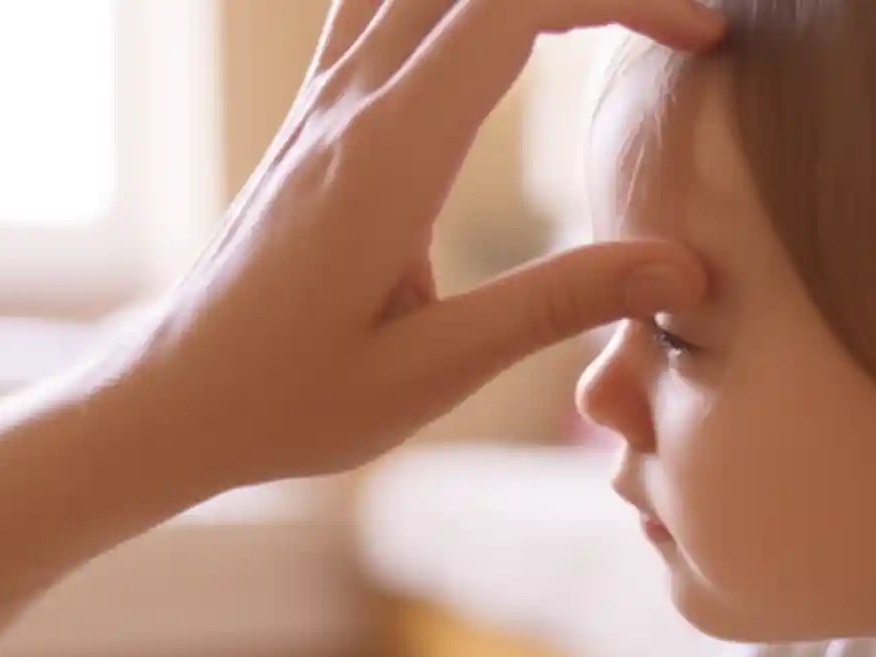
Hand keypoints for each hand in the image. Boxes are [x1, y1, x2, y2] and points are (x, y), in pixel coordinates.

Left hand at [126, 0, 720, 486]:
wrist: (173, 397)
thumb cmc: (286, 398)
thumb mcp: (431, 370)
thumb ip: (555, 306)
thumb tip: (681, 265)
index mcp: (386, 155)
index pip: (515, 7)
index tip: (701, 38)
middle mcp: (348, 104)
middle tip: (670, 17)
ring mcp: (321, 102)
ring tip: (590, 12)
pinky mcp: (311, 120)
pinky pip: (375, 5)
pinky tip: (482, 21)